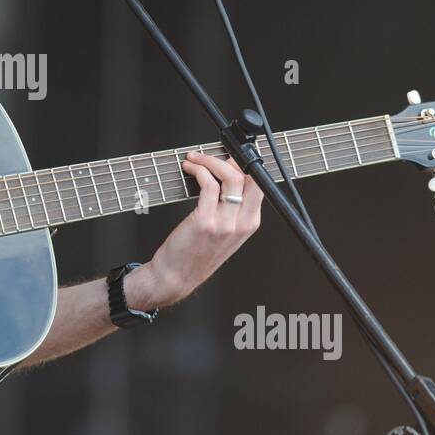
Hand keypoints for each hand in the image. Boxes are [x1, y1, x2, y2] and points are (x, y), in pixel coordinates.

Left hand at [127, 151, 263, 309]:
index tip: (228, 158)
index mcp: (249, 225)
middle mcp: (241, 224)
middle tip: (210, 157)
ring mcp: (224, 224)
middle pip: (248, 177)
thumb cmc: (195, 255)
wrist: (175, 277)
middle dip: (229, 159)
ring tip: (194, 160)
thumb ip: (231, 209)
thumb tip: (226, 177)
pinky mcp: (204, 221)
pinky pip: (208, 185)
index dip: (244, 166)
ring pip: (229, 177)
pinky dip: (198, 170)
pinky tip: (189, 169)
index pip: (259, 185)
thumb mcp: (224, 234)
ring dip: (209, 161)